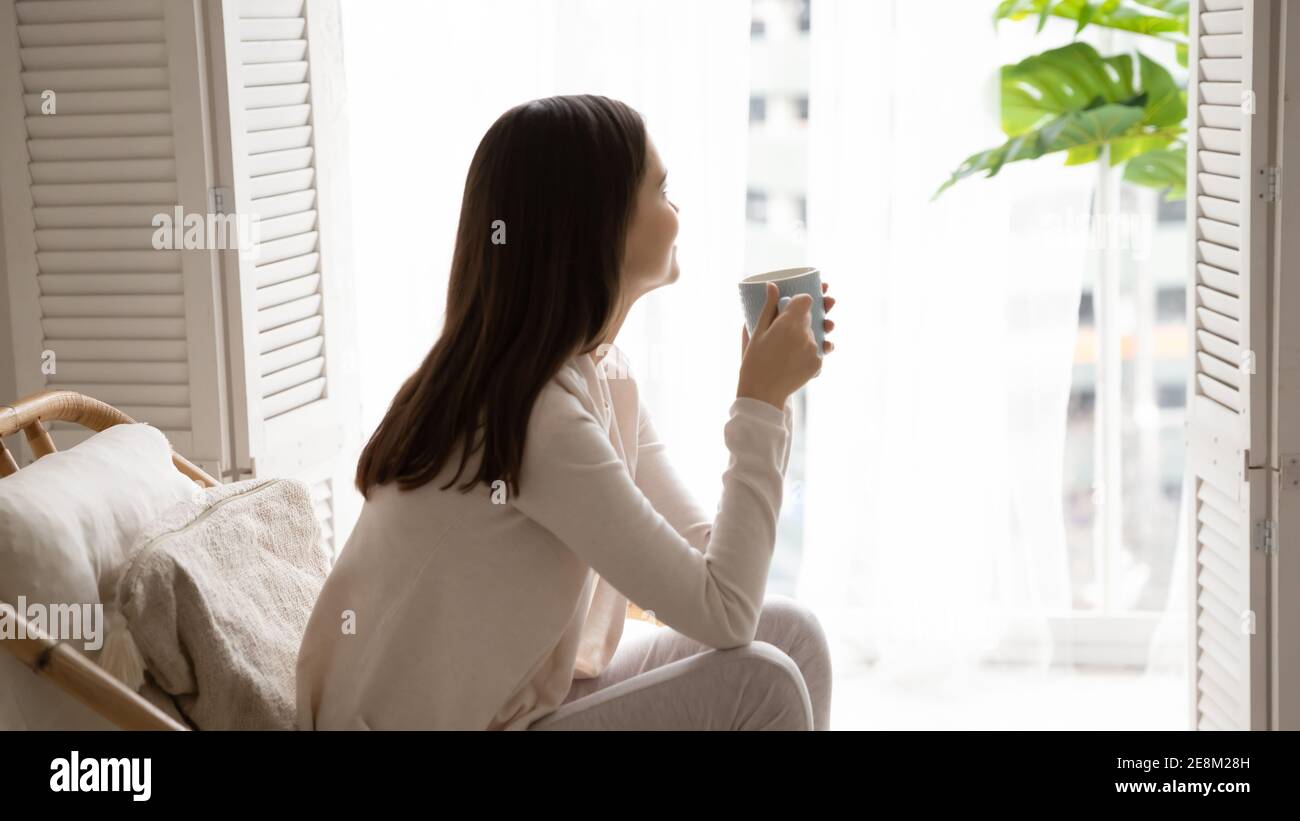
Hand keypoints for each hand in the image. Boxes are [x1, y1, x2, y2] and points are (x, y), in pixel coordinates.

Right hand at [737, 282, 823, 409]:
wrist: (762, 394)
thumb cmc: (754, 362)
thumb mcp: (757, 333)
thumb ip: (769, 307)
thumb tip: (772, 285)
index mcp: (788, 323)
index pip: (806, 299)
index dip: (801, 300)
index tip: (794, 304)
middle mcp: (805, 334)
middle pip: (812, 316)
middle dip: (805, 317)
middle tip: (793, 324)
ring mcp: (814, 349)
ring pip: (815, 334)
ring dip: (808, 335)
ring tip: (793, 344)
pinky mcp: (818, 363)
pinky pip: (818, 350)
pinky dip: (809, 352)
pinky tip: (796, 357)